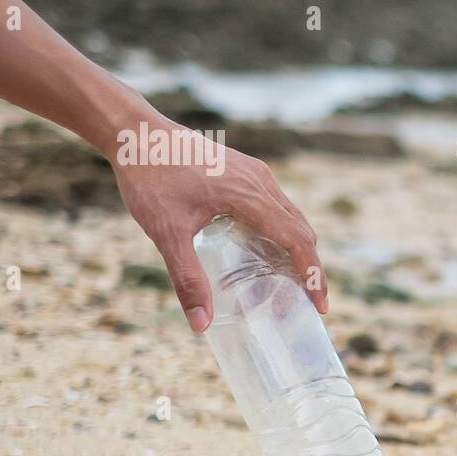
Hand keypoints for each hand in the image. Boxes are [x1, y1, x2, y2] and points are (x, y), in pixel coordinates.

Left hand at [107, 112, 327, 331]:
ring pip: (292, 216)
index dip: (313, 274)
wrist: (136, 131)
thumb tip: (200, 324)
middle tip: (307, 301)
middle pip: (302, 230)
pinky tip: (266, 249)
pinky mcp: (246, 171)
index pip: (297, 240)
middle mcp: (262, 182)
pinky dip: (283, 232)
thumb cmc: (149, 177)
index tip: (320, 304)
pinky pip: (277, 205)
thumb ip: (187, 278)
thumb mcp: (166, 232)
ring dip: (297, 248)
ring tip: (291, 280)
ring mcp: (256, 174)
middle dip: (309, 267)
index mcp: (250, 195)